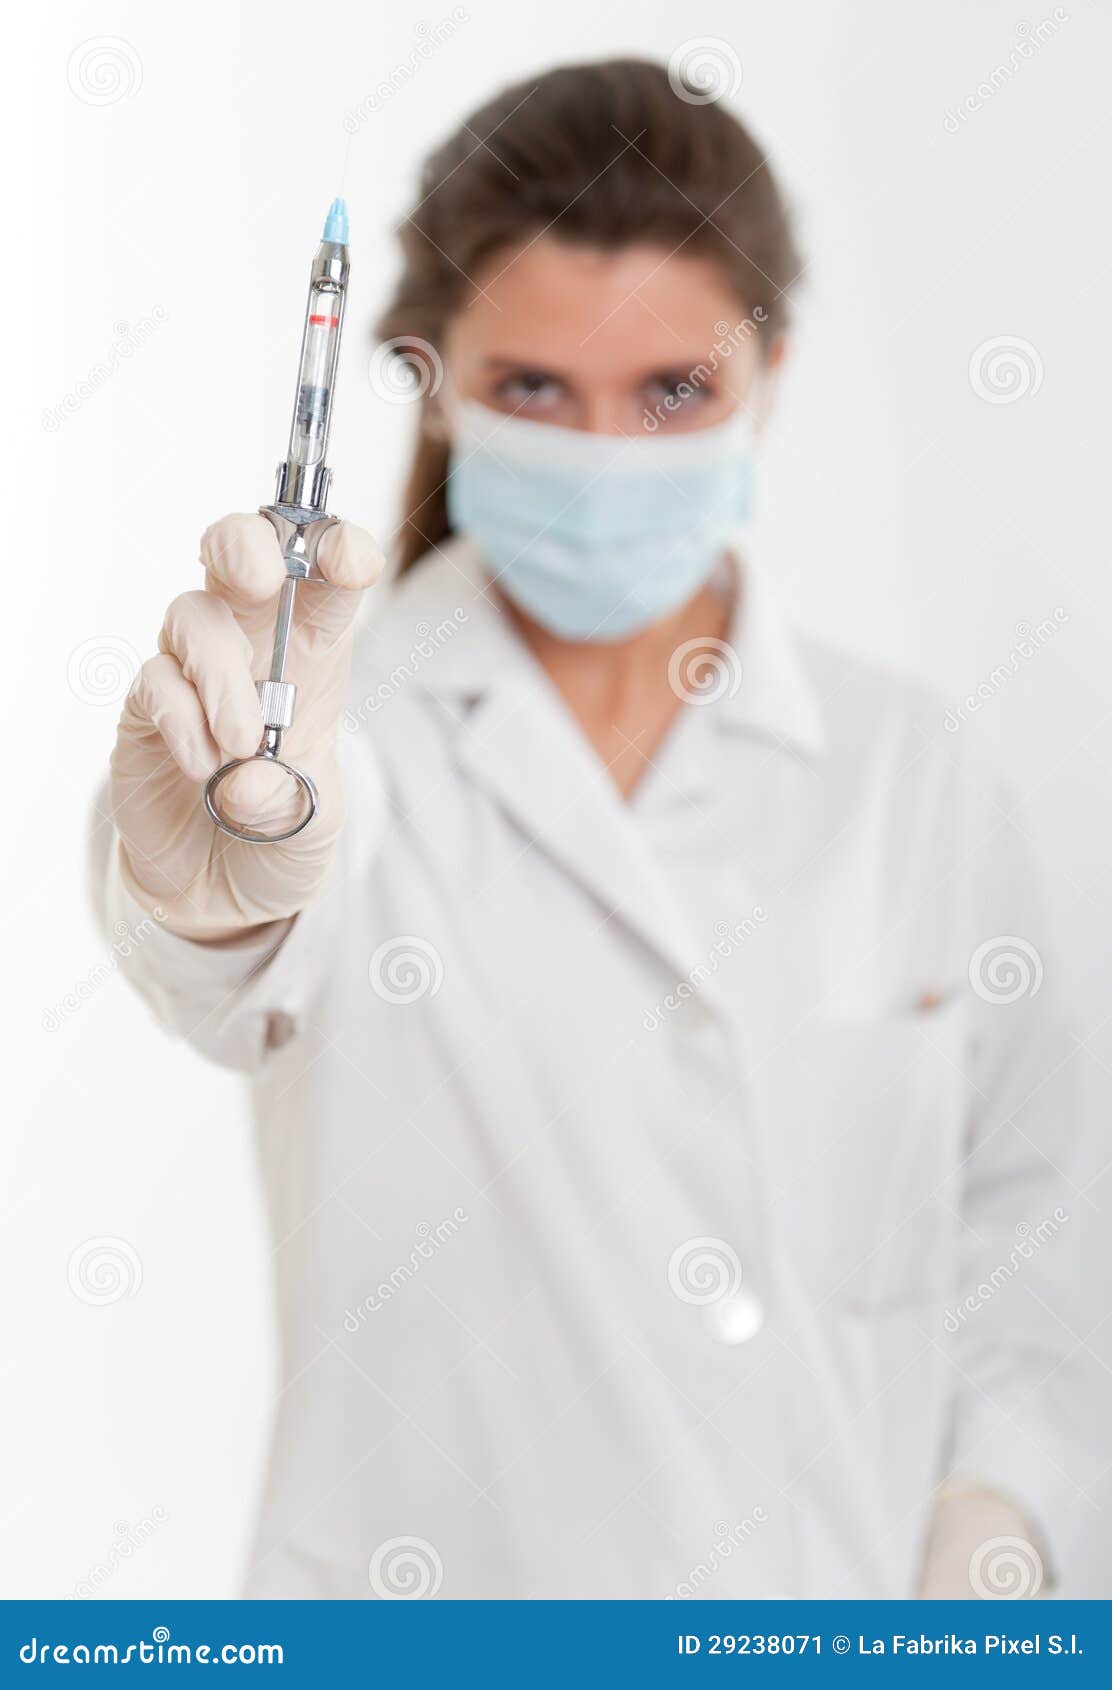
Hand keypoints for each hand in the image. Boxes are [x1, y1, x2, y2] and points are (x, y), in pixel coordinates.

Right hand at [110, 513, 382, 938]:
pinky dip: (183, 722)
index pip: (326, 577)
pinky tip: (203, 768)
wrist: (221, 885)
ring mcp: (192, 667)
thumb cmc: (282, 829)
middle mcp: (252, 641)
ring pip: (193, 617)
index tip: (350, 560)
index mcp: (314, 649)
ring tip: (241, 747)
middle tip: (260, 577)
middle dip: (246, 546)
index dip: (338, 550)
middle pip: (240, 552)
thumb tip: (246, 779)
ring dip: (221, 678)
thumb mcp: (314, 824)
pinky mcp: (146, 705)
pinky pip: (155, 683)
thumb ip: (293, 803)